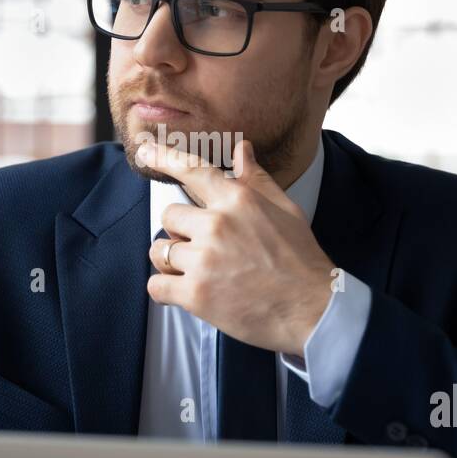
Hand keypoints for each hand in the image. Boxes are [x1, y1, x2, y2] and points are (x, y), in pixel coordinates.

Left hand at [140, 138, 336, 355]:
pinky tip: (185, 292)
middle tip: (204, 248)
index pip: (192, 170)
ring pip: (160, 251)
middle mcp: (216, 225)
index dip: (164, 158)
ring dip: (171, 262)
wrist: (312, 309)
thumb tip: (242, 148)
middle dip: (181, 232)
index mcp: (237, 200)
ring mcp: (203, 260)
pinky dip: (165, 290)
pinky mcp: (195, 294)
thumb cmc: (301, 259)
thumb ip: (256, 179)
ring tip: (197, 271)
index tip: (144, 152)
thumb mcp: (285, 209)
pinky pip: (157, 286)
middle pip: (169, 216)